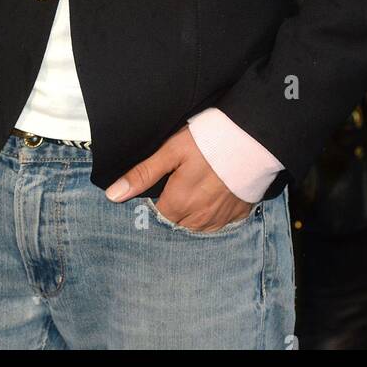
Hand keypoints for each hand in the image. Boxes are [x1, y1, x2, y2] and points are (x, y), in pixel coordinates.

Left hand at [104, 126, 254, 231]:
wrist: (253, 139)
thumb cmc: (209, 141)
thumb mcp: (171, 151)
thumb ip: (143, 174)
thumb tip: (113, 195)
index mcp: (178, 204)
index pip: (157, 215)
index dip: (156, 200)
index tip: (161, 186)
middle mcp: (198, 219)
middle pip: (176, 222)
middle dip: (173, 209)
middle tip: (179, 184)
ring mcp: (220, 219)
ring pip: (197, 226)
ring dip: (192, 214)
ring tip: (196, 190)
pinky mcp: (238, 215)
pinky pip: (219, 223)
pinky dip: (213, 214)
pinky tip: (215, 195)